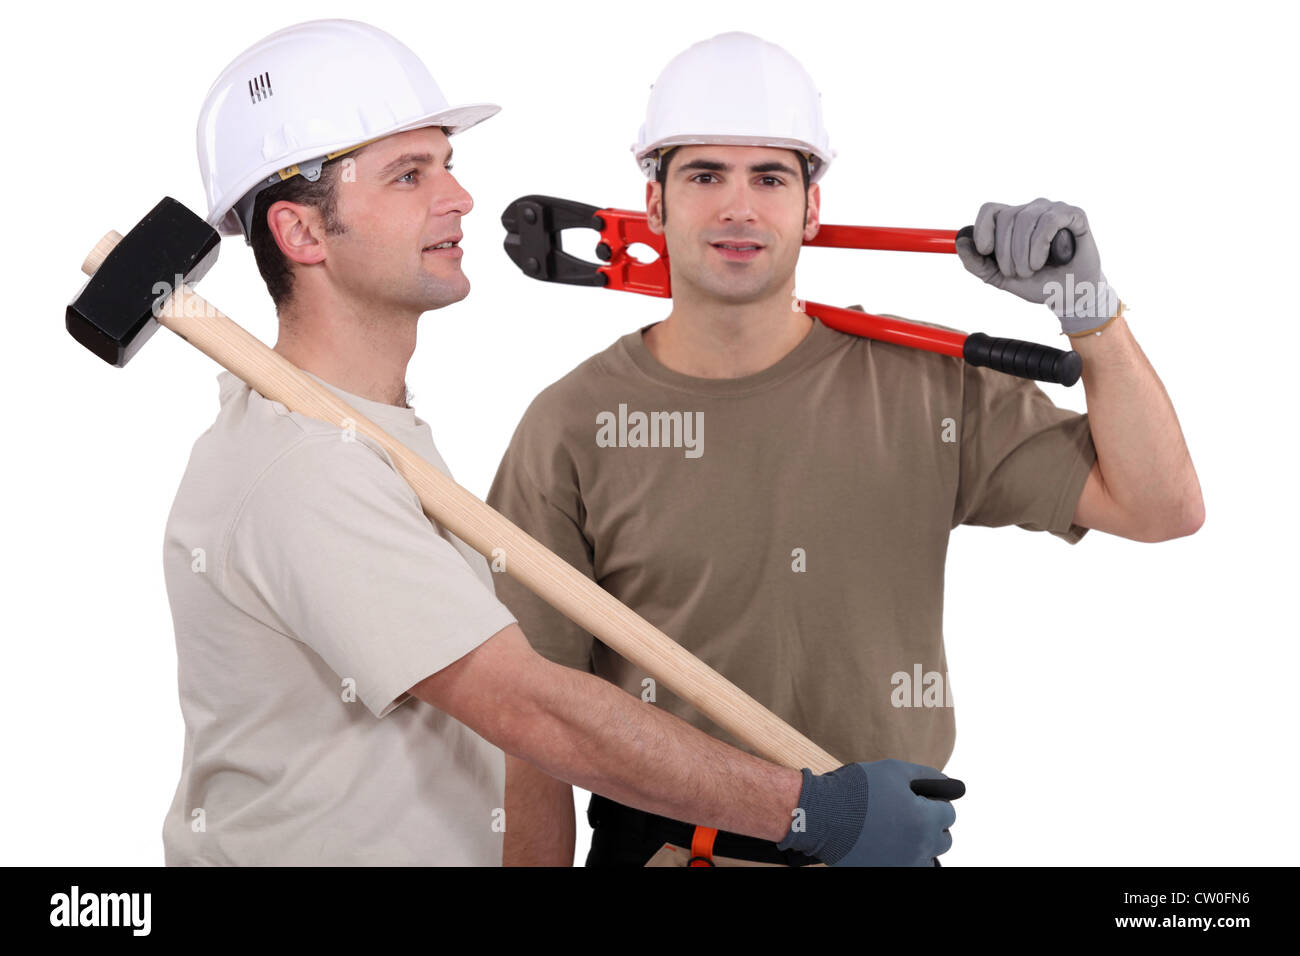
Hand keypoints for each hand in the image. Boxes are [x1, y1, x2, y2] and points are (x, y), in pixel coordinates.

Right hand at [777, 759, 962, 865]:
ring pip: (927, 859)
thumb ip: (927, 776)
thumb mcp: (894, 770)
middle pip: (943, 840)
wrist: (820, 815)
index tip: (916, 799)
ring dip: (919, 845)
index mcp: (925, 821)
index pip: (949, 814)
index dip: (934, 803)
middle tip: (906, 814)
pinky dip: (902, 858)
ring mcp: (902, 865)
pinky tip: (886, 844)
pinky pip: (906, 868)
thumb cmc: (857, 790)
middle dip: (931, 825)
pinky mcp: (886, 871)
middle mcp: (919, 848)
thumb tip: (951, 785)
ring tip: (896, 831)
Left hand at [955, 197, 1118, 334]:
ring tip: (1031, 270)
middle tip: (1016, 272)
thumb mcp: (999, 277)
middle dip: (1006, 253)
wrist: (1068, 295)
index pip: (989, 210)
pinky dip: (1040, 245)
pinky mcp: (1073, 215)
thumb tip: (960, 241)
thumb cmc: (1037, 283)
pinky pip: (1049, 221)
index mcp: (1012, 221)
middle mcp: (1031, 210)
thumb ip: (977, 263)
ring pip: (1026, 220)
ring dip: (1023, 254)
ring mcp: (1052, 210)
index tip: (986, 251)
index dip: (983, 229)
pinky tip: (1043, 260)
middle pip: (1006, 217)